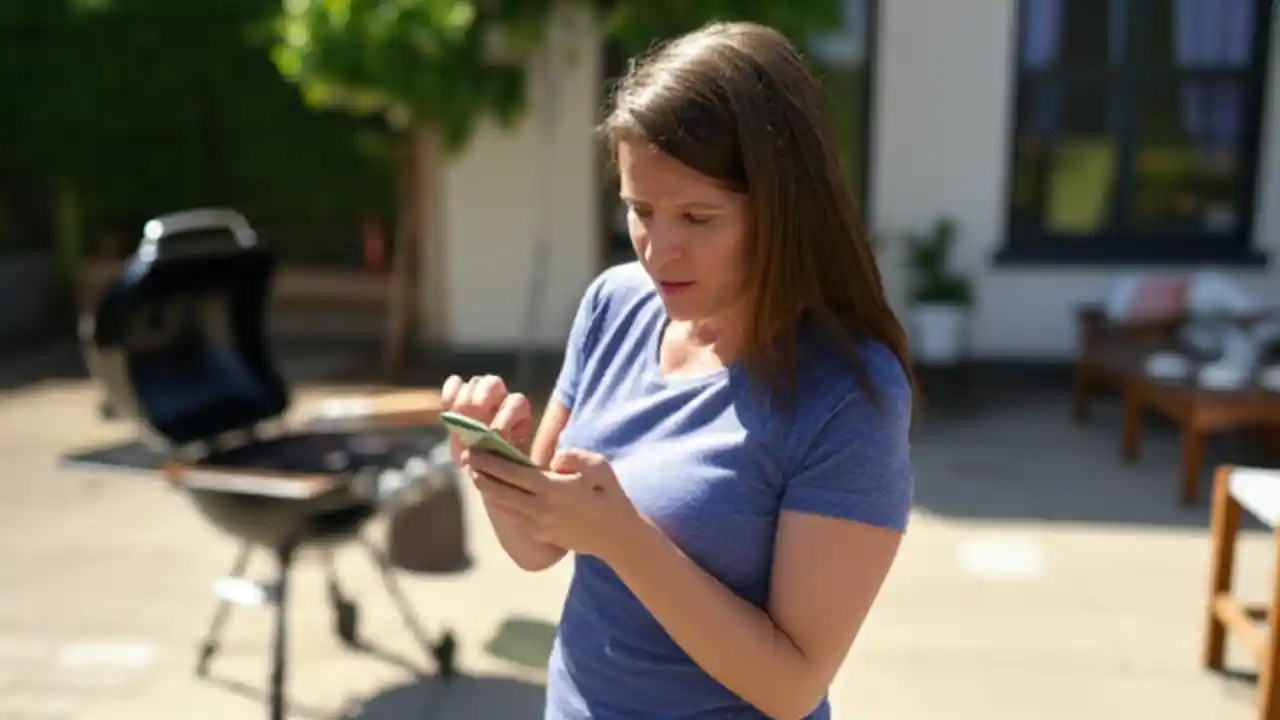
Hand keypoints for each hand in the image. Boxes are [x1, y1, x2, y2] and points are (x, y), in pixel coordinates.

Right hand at [440, 374, 532, 466]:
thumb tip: (476, 459)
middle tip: (475, 414)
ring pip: (474, 382)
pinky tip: (446, 407)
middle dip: (483, 396)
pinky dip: (450, 392)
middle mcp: (501, 397)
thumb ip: (492, 458)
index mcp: (519, 412)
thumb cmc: (495, 466)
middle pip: (493, 383)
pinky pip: (454, 384)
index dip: (506, 416)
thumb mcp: (499, 465)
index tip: (496, 434)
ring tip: (458, 416)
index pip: (516, 403)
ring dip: (465, 397)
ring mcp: (480, 393)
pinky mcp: (460, 395)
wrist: (480, 464)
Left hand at [463, 447, 645, 564]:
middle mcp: (542, 509)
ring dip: (488, 490)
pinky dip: (500, 504)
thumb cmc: (609, 496)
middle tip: (466, 460)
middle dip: (482, 475)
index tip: (475, 451)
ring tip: (475, 475)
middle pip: (501, 491)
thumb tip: (554, 458)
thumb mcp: (600, 467)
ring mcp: (538, 525)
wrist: (616, 537)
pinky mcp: (539, 534)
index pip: (514, 473)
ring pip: (504, 506)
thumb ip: (575, 456)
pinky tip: (494, 493)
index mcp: (554, 489)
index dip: (491, 462)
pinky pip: (513, 517)